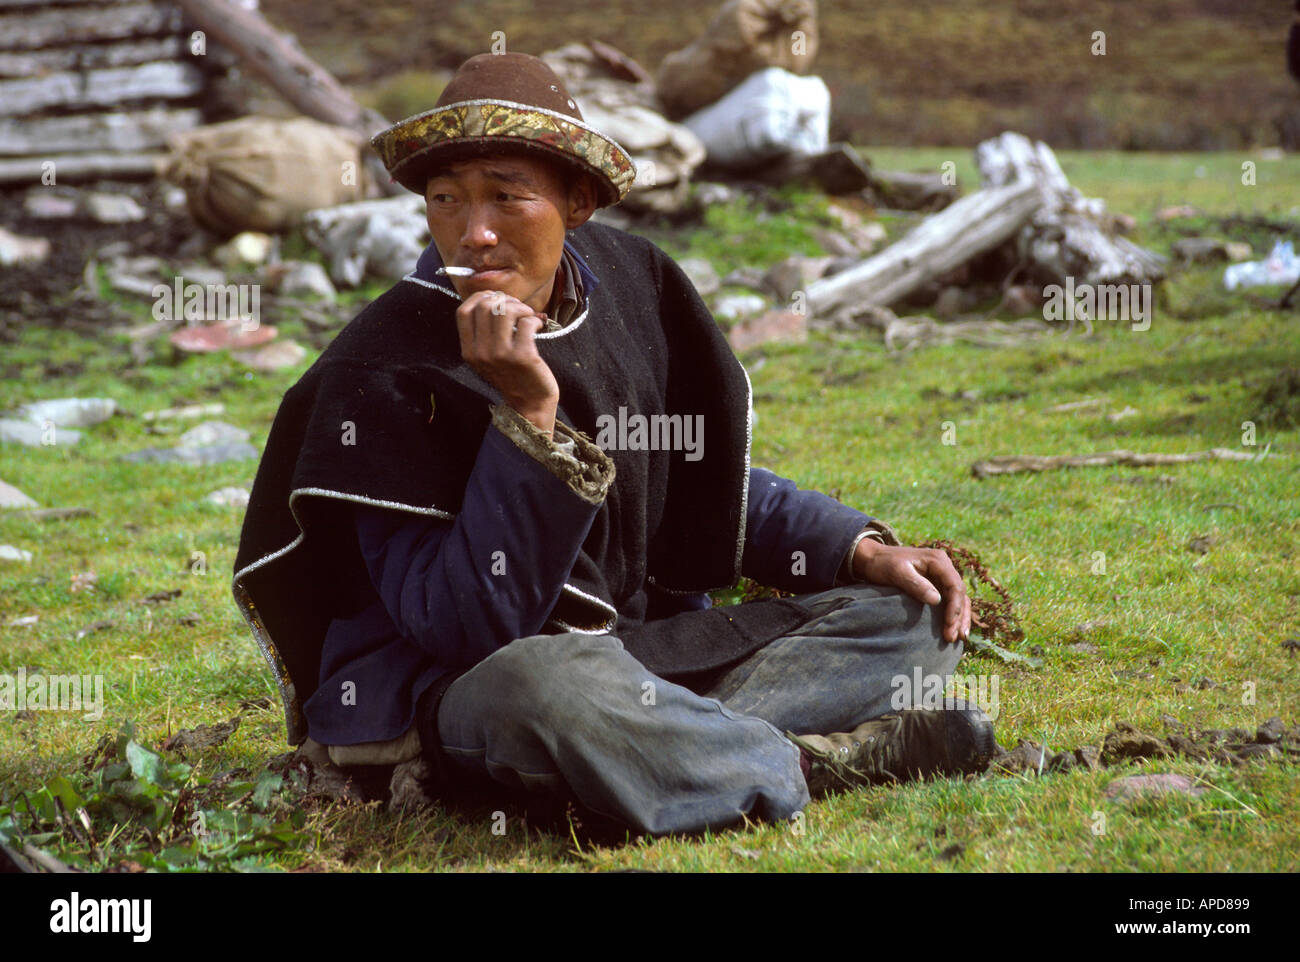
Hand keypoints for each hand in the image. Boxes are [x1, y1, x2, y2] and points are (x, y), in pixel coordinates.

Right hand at [456, 290, 558, 436]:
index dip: (480, 297)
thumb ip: (483, 333)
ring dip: (521, 307)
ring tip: (528, 316)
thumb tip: (491, 296)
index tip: (496, 299)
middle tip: (518, 309)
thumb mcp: (488, 357)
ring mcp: (501, 355)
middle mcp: (481, 353)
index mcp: (469, 351)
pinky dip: (535, 319)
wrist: (529, 403)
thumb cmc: (512, 374)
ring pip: (505, 310)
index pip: (463, 311)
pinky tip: (538, 326)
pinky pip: (526, 322)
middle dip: (505, 300)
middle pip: (485, 306)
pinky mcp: (523, 356)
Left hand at [851, 539, 970, 643]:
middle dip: (958, 617)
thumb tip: (936, 600)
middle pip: (960, 594)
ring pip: (959, 599)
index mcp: (938, 560)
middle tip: (952, 637)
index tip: (949, 625)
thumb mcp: (896, 572)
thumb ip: (915, 584)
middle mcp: (944, 567)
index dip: (954, 607)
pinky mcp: (936, 585)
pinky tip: (954, 630)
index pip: (954, 586)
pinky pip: (950, 601)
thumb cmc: (882, 563)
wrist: (873, 559)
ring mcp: (941, 576)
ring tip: (959, 638)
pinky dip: (954, 615)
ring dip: (960, 619)